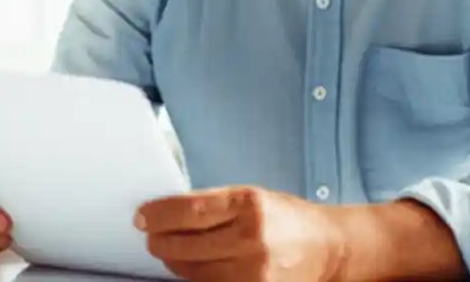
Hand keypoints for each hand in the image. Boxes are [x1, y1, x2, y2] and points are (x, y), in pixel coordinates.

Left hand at [136, 186, 346, 281]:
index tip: (142, 216)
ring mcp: (254, 271)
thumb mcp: (251, 196)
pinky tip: (193, 267)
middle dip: (160, 241)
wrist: (326, 247)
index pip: (189, 210)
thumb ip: (213, 204)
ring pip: (193, 272)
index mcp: (249, 204)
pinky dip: (196, 278)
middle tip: (151, 235)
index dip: (159, 215)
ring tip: (171, 250)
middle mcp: (252, 238)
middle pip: (185, 246)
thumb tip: (167, 211)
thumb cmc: (286, 218)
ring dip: (174, 262)